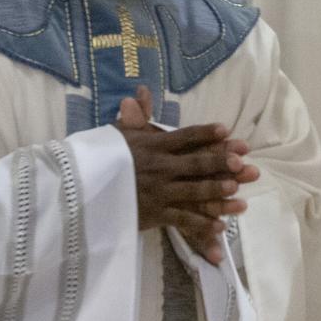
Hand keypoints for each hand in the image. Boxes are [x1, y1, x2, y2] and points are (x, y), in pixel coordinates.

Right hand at [114, 86, 257, 263]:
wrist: (77, 190)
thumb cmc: (98, 160)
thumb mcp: (114, 135)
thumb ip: (132, 117)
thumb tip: (137, 94)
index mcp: (150, 145)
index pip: (184, 136)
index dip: (206, 133)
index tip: (226, 130)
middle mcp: (158, 167)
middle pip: (196, 163)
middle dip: (221, 162)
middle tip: (243, 162)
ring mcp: (158, 192)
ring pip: (194, 191)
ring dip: (217, 192)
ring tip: (237, 191)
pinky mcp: (153, 214)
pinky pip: (182, 220)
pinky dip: (202, 224)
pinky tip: (220, 226)